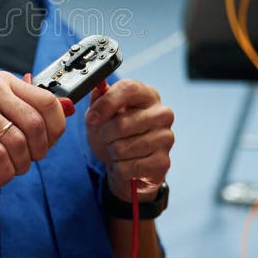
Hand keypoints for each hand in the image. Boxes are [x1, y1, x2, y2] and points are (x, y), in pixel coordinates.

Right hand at [0, 72, 66, 186]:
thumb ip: (16, 105)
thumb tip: (60, 113)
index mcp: (1, 81)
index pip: (47, 100)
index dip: (56, 126)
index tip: (49, 142)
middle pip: (36, 124)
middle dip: (40, 150)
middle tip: (29, 160)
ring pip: (18, 142)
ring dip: (20, 165)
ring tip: (10, 170)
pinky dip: (3, 172)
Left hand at [85, 80, 173, 202]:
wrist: (125, 165)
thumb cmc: (114, 135)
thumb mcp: (102, 114)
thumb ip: (98, 99)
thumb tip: (97, 89)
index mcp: (147, 95)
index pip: (129, 89)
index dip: (106, 103)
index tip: (92, 117)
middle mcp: (162, 114)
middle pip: (122, 123)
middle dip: (105, 135)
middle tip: (105, 138)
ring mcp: (166, 138)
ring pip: (122, 148)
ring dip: (111, 152)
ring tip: (117, 151)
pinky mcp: (163, 162)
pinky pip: (128, 167)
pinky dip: (119, 169)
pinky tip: (126, 164)